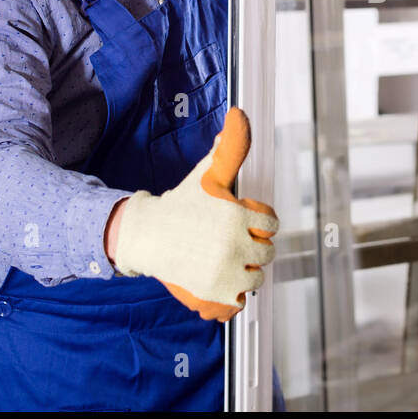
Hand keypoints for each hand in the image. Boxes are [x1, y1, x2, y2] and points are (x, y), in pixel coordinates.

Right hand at [111, 107, 278, 321]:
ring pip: (256, 277)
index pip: (271, 224)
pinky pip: (240, 300)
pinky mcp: (214, 294)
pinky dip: (233, 295)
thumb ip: (229, 148)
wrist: (146, 235)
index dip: (258, 222)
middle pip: (267, 252)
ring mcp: (225, 272)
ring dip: (246, 271)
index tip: (241, 221)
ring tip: (225, 260)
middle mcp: (234, 245)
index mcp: (237, 215)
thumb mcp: (207, 175)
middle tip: (230, 242)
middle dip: (253, 246)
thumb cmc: (181, 204)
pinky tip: (221, 280)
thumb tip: (238, 117)